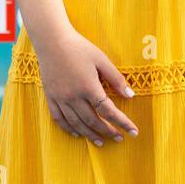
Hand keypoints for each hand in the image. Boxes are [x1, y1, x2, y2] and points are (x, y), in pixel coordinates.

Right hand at [33, 28, 139, 146]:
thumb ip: (116, 79)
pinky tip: (78, 134)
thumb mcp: (101, 59)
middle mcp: (74, 97)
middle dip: (108, 131)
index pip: (108, 111)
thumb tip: (130, 95)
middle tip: (119, 138)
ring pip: (76, 124)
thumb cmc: (79, 47)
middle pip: (93, 121)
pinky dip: (69, 129)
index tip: (133, 131)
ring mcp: (60, 99)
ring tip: (101, 142)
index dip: (122, 123)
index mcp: (89, 87)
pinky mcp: (51, 97)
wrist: (52, 41)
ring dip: (90, 135)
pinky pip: (59, 119)